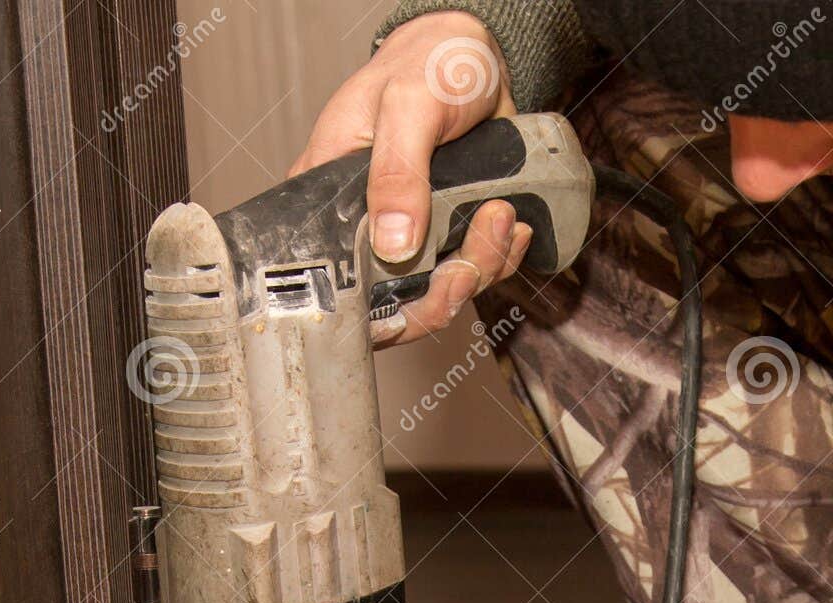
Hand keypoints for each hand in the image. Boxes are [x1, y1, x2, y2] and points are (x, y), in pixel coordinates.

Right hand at [289, 13, 532, 346]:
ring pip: (438, 291)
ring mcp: (408, 236)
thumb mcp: (407, 106)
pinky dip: (497, 259)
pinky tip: (512, 227)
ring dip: (479, 268)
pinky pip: (470, 271)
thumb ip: (397, 172)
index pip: (337, 283)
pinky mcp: (446, 235)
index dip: (379, 309)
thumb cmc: (429, 63)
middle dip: (442, 294)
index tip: (426, 290)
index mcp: (329, 202)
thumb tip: (393, 245)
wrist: (478, 54)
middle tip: (473, 262)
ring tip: (502, 218)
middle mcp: (364, 229)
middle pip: (392, 304)